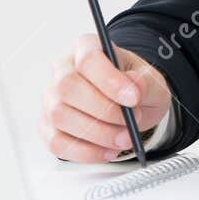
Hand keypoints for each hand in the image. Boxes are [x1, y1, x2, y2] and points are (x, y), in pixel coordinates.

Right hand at [38, 34, 171, 161]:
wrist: (131, 105)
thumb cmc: (135, 87)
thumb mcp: (151, 81)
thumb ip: (145, 83)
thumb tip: (134, 85)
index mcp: (86, 48)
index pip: (88, 58)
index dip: (109, 80)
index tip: (132, 98)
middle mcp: (62, 70)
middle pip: (68, 87)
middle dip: (103, 110)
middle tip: (130, 124)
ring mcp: (50, 98)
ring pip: (60, 116)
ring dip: (97, 133)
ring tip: (124, 138)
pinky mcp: (47, 126)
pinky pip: (57, 142)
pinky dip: (86, 151)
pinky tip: (108, 150)